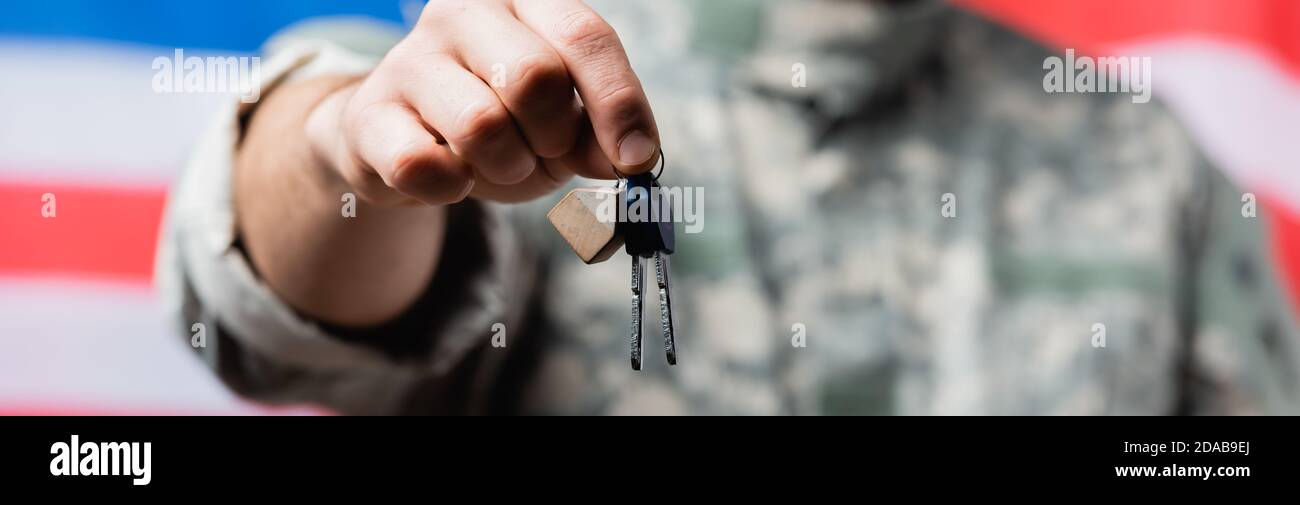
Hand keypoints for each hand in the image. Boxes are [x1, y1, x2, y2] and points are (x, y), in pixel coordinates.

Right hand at [307, 0, 660, 205]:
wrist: (404, 142)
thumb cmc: (503, 122)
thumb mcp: (564, 123)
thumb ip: (600, 134)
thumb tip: (629, 157)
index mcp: (525, 0)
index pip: (584, 36)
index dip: (619, 103)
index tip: (636, 158)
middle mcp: (463, 13)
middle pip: (534, 77)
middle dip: (555, 135)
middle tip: (545, 149)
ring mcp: (409, 60)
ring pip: (482, 126)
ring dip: (508, 167)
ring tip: (499, 162)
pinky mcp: (369, 115)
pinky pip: (423, 166)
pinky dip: (453, 189)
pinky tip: (452, 177)